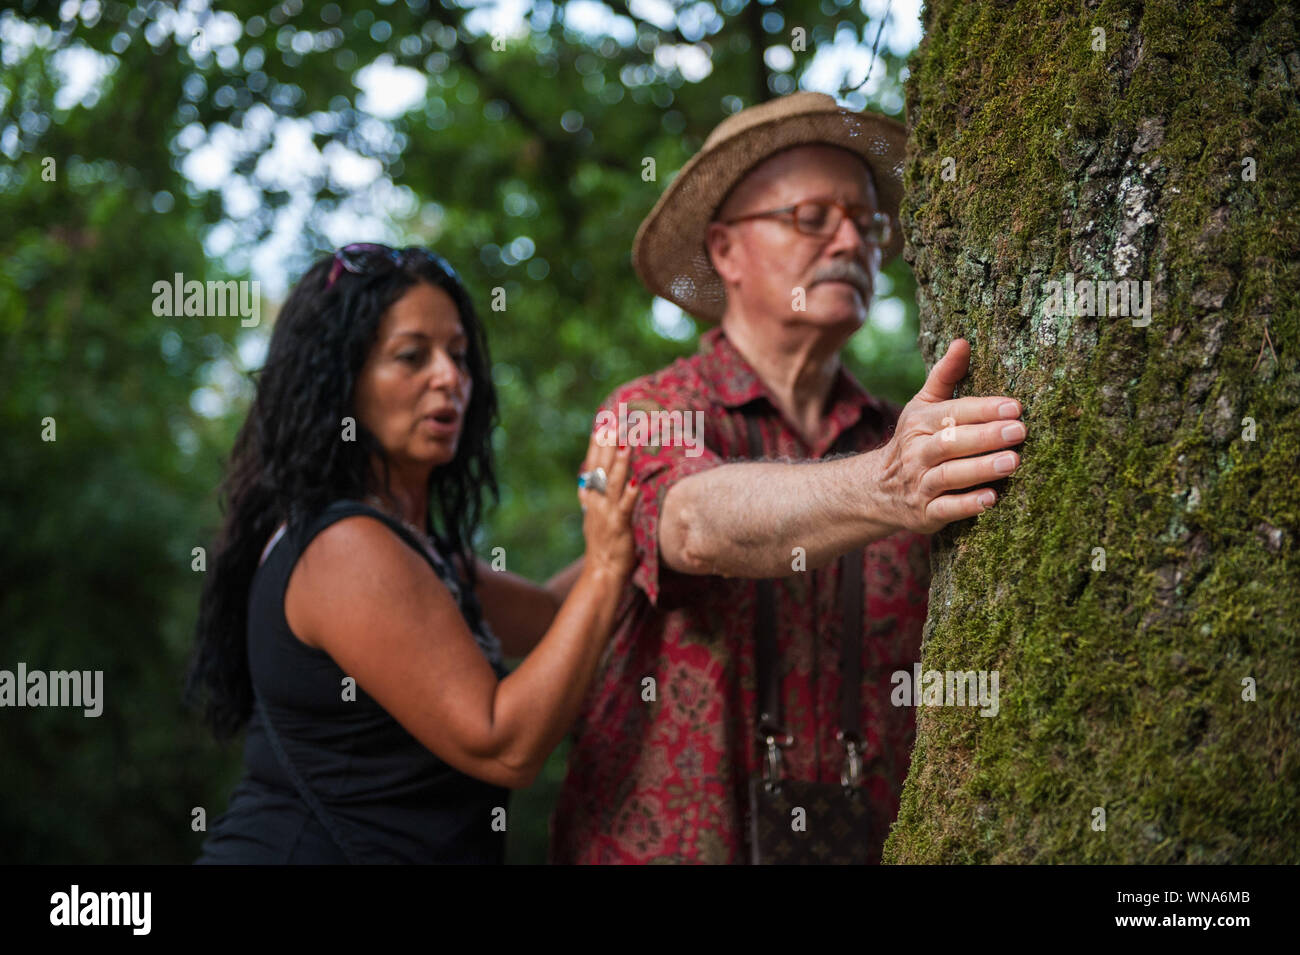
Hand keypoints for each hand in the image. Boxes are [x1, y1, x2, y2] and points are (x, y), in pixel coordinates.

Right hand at [577, 428, 638, 581]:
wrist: (602, 569)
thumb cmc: (601, 540)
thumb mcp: (590, 513)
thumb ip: (589, 493)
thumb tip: (586, 477)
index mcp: (590, 496)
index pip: (593, 464)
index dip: (597, 444)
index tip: (602, 423)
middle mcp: (596, 501)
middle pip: (601, 468)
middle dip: (607, 445)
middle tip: (612, 423)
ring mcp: (607, 513)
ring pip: (613, 484)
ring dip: (619, 464)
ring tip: (625, 444)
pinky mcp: (619, 526)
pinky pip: (625, 508)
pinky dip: (629, 495)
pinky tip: (635, 482)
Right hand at [871, 338, 1025, 533]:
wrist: (877, 489)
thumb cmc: (914, 442)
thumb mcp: (922, 407)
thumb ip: (945, 377)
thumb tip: (963, 341)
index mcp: (919, 423)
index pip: (952, 413)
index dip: (983, 409)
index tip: (1015, 406)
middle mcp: (918, 453)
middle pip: (951, 443)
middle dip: (986, 436)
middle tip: (1020, 431)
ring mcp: (920, 484)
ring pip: (950, 475)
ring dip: (981, 468)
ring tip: (1013, 461)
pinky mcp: (925, 513)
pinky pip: (946, 509)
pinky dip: (967, 505)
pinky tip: (991, 499)